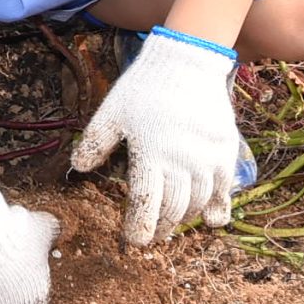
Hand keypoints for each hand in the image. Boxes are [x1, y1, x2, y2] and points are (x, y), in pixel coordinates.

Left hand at [70, 30, 244, 246]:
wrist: (187, 61)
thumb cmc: (145, 86)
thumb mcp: (112, 112)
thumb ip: (96, 142)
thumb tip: (79, 168)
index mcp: (150, 154)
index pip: (145, 203)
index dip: (139, 227)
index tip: (133, 241)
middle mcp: (181, 163)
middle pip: (172, 210)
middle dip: (160, 227)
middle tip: (151, 236)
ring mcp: (206, 160)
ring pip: (197, 203)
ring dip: (184, 219)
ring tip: (172, 224)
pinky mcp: (224, 153)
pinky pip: (224, 190)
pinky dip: (218, 209)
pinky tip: (212, 219)